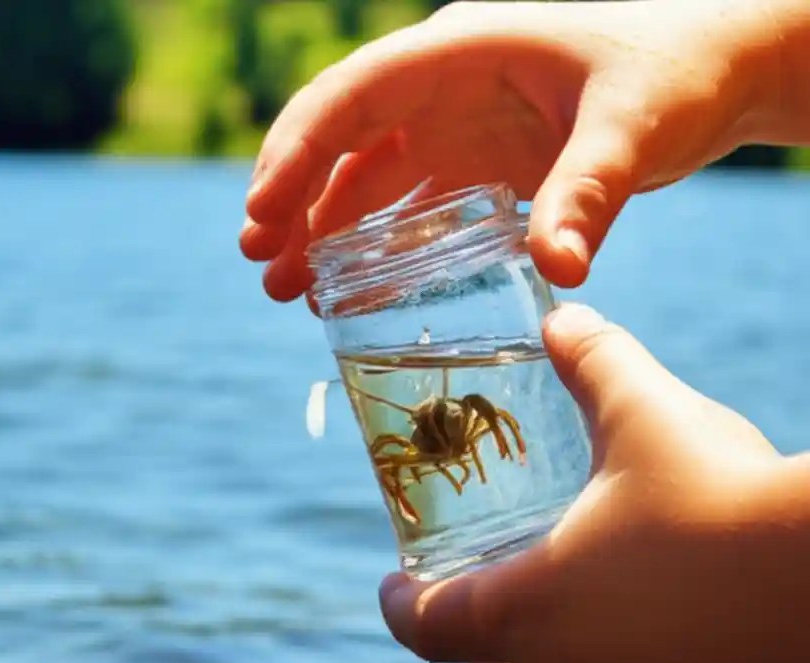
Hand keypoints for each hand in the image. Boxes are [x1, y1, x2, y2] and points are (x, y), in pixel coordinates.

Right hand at [239, 0, 799, 306]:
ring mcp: (453, 122)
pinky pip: (404, 202)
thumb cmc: (677, 71)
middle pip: (338, 137)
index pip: (351, 96)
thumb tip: (559, 274)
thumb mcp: (634, 127)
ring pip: (362, 174)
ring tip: (287, 291)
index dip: (296, 152)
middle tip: (260, 263)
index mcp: (459, 52)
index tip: (261, 213)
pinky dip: (372, 244)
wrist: (720, 68)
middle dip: (291, 197)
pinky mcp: (474, 159)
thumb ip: (590, 193)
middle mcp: (441, 85)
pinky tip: (349, 290)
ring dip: (320, 228)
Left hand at [379, 303, 809, 662]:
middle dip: (475, 621)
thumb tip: (563, 318)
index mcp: (527, 612)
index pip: (424, 627)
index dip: (399, 604)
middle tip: (483, 576)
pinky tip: (641, 633)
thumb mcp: (648, 415)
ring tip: (563, 602)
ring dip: (543, 652)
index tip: (393, 584)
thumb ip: (593, 361)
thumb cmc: (730, 499)